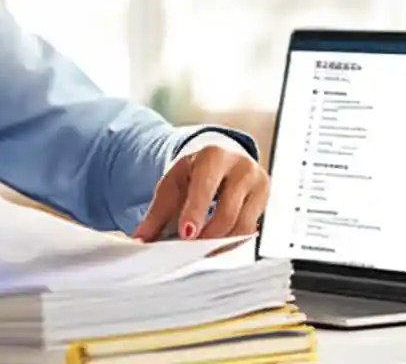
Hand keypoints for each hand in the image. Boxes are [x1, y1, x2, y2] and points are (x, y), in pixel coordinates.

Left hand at [132, 145, 269, 242]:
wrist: (222, 161)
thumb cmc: (195, 173)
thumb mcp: (173, 185)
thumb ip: (157, 213)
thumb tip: (140, 240)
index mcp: (213, 156)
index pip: (205, 186)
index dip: (195, 212)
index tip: (186, 234)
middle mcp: (241, 167)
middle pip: (227, 211)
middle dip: (207, 234)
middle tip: (190, 250)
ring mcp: (258, 183)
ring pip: (242, 225)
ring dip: (219, 243)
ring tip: (200, 250)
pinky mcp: (265, 200)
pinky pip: (250, 231)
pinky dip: (231, 243)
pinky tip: (215, 247)